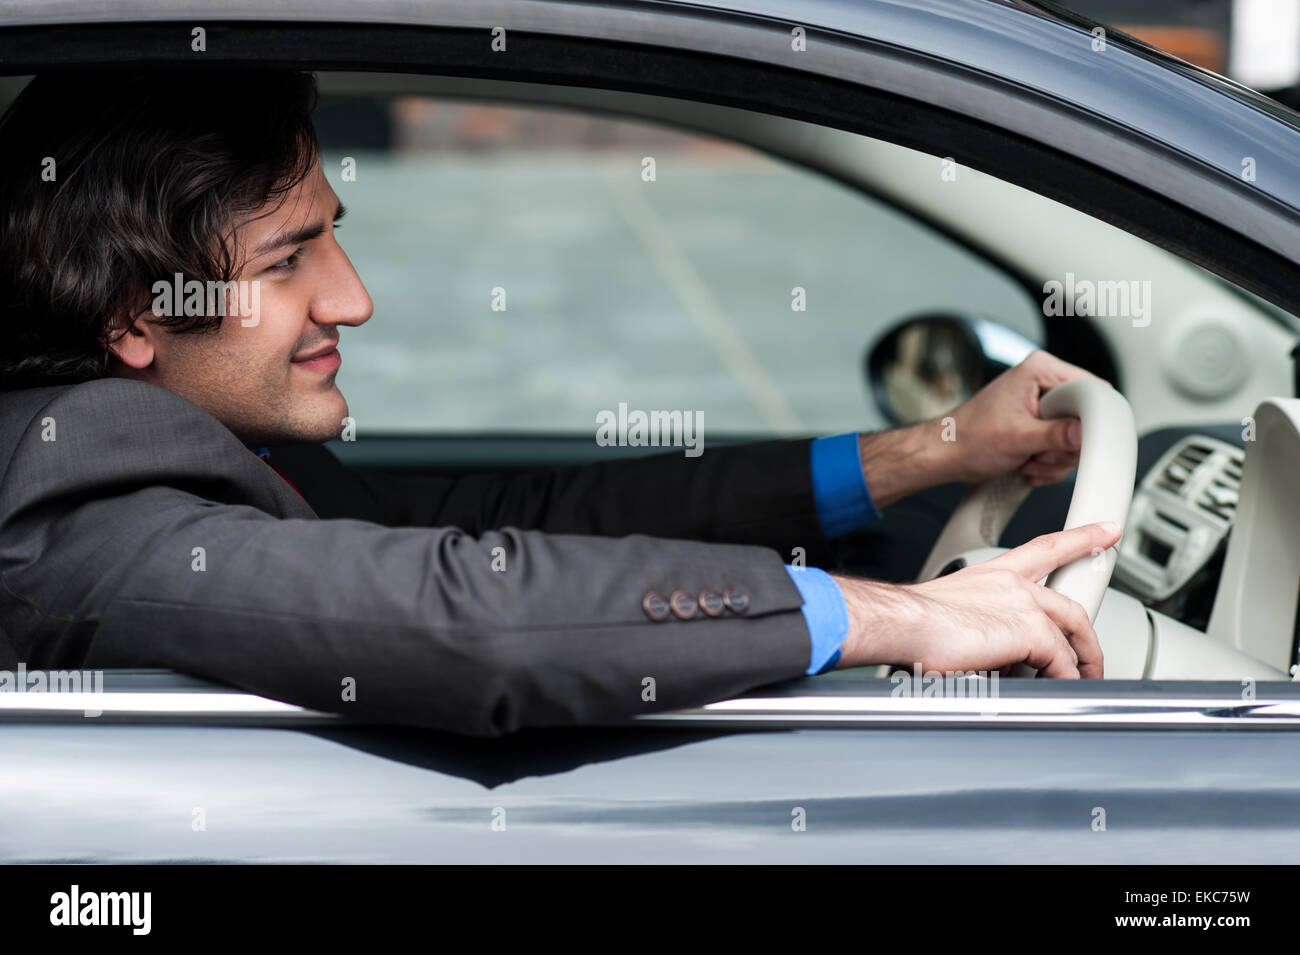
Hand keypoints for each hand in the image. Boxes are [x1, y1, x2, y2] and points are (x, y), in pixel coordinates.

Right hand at [832, 522, 1120, 677]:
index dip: (1081, 538)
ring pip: (1072, 634)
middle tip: (1093, 661)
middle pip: (1070, 604)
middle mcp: (1013, 584)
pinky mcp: (1030, 631)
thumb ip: (977, 627)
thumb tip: (980, 656)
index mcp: (993, 574)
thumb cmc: (910, 622)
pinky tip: (1055, 692)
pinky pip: (1061, 663)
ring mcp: (1025, 605)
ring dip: (1080, 664)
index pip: (1047, 549)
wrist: (900, 622)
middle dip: (1089, 636)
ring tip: (1077, 685)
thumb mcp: (951, 614)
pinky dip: (1062, 681)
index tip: (1105, 530)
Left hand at [942, 349, 1102, 486]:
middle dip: (1064, 446)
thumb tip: (1084, 433)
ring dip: (1054, 460)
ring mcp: (1042, 406)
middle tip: (1039, 453)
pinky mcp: (1039, 425)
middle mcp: (1043, 383)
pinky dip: (1048, 464)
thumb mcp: (1018, 438)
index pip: (1090, 387)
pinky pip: (1061, 448)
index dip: (1090, 418)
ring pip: (1075, 438)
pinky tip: (1027, 465)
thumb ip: (1056, 435)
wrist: (947, 455)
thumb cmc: (968, 439)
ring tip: (1027, 460)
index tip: (1077, 440)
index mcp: (1039, 370)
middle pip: (1085, 417)